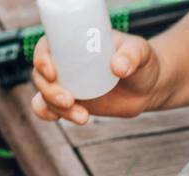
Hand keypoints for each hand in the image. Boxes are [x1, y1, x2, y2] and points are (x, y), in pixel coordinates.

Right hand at [30, 32, 166, 123]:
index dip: (41, 58)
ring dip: (54, 108)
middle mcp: (66, 62)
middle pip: (40, 75)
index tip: (53, 72)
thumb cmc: (143, 63)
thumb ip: (132, 55)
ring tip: (82, 117)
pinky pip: (49, 109)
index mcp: (76, 43)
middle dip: (49, 91)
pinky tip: (62, 120)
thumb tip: (117, 67)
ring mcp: (67, 83)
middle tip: (69, 101)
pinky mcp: (71, 103)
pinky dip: (49, 115)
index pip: (47, 46)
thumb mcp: (141, 53)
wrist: (148, 88)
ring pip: (43, 95)